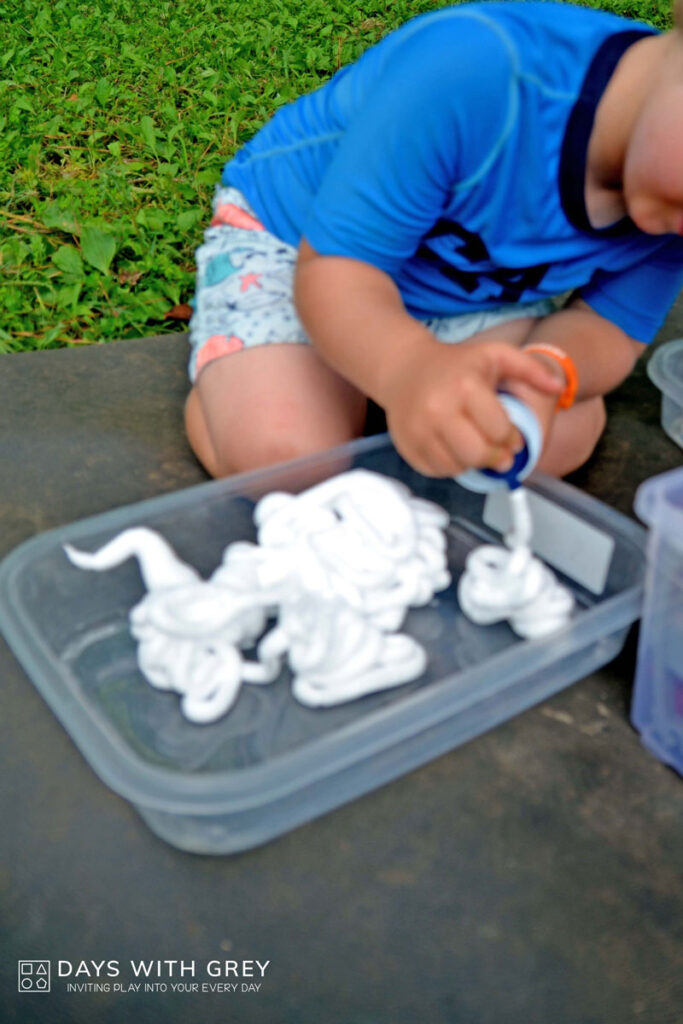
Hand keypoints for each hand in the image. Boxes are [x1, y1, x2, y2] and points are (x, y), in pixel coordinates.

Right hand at [377, 337, 562, 476]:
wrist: (404, 368)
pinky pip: (437, 470)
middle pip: (478, 454)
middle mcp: (439, 409)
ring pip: (457, 466)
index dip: (512, 439)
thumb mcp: (496, 355)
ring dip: (473, 464)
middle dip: (496, 458)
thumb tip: (558, 387)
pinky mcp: (408, 445)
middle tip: (501, 455)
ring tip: (477, 448)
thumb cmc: (456, 363)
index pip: (500, 431)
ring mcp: (419, 429)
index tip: (513, 437)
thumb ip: (531, 369)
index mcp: (465, 386)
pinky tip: (456, 449)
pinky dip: (452, 466)